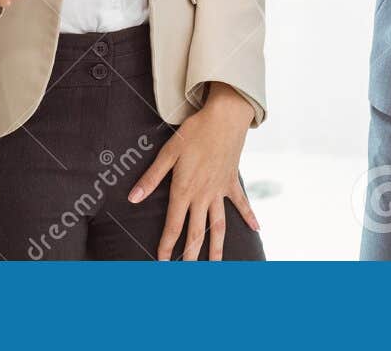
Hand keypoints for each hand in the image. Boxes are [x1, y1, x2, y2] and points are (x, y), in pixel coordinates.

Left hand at [127, 83, 259, 259]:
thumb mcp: (168, 153)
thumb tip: (133, 198)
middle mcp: (203, 195)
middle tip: (188, 273)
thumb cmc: (194, 133)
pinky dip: (249, 216)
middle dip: (191, 254)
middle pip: (196, 232)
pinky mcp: (232, 182)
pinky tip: (257, 229)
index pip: (174, 225)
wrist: (224, 118)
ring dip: (217, 247)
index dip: (167, 245)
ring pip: (218, 225)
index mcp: (184, 190)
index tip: (163, 261)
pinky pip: (241, 203)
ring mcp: (220, 191)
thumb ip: (151, 178)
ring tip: (216, 265)